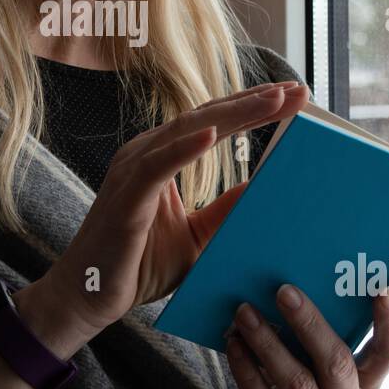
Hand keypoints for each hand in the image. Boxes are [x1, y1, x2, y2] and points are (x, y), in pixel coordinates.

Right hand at [44, 81, 310, 335]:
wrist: (90, 297)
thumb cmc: (139, 266)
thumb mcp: (199, 236)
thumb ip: (226, 211)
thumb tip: (263, 188)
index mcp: (161, 157)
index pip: (214, 123)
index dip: (253, 107)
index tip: (294, 96)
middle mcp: (146, 154)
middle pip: (207, 117)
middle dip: (255, 102)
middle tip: (298, 90)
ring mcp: (133, 170)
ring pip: (188, 131)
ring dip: (233, 114)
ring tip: (273, 101)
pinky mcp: (126, 197)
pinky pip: (157, 166)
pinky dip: (185, 148)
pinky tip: (213, 135)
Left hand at [226, 284, 388, 388]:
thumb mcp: (323, 373)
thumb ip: (321, 340)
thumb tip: (297, 284)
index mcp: (366, 385)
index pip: (388, 353)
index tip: (383, 290)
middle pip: (336, 364)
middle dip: (309, 324)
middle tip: (284, 292)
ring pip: (296, 384)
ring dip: (268, 343)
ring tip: (245, 313)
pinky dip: (247, 370)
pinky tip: (235, 345)